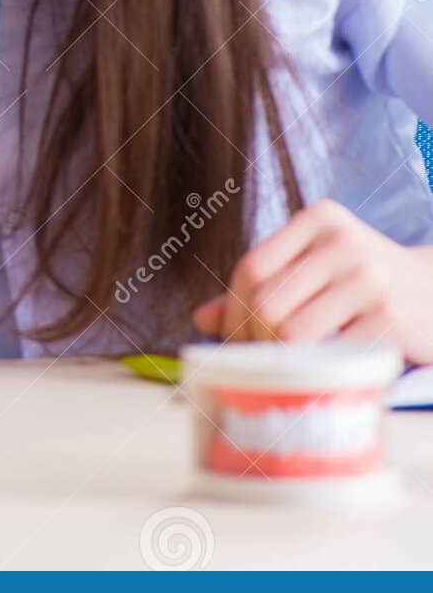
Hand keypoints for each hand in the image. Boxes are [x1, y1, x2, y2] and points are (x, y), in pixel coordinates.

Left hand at [192, 198, 432, 363]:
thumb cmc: (363, 281)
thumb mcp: (317, 265)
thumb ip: (264, 284)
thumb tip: (200, 318)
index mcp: (318, 219)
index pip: (251, 267)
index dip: (233, 310)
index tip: (233, 339)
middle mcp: (342, 242)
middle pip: (266, 301)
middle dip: (252, 340)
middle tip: (256, 362)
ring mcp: (369, 279)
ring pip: (292, 330)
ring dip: (281, 359)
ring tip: (284, 369)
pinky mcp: (390, 318)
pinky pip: (332, 353)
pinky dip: (317, 370)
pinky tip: (319, 374)